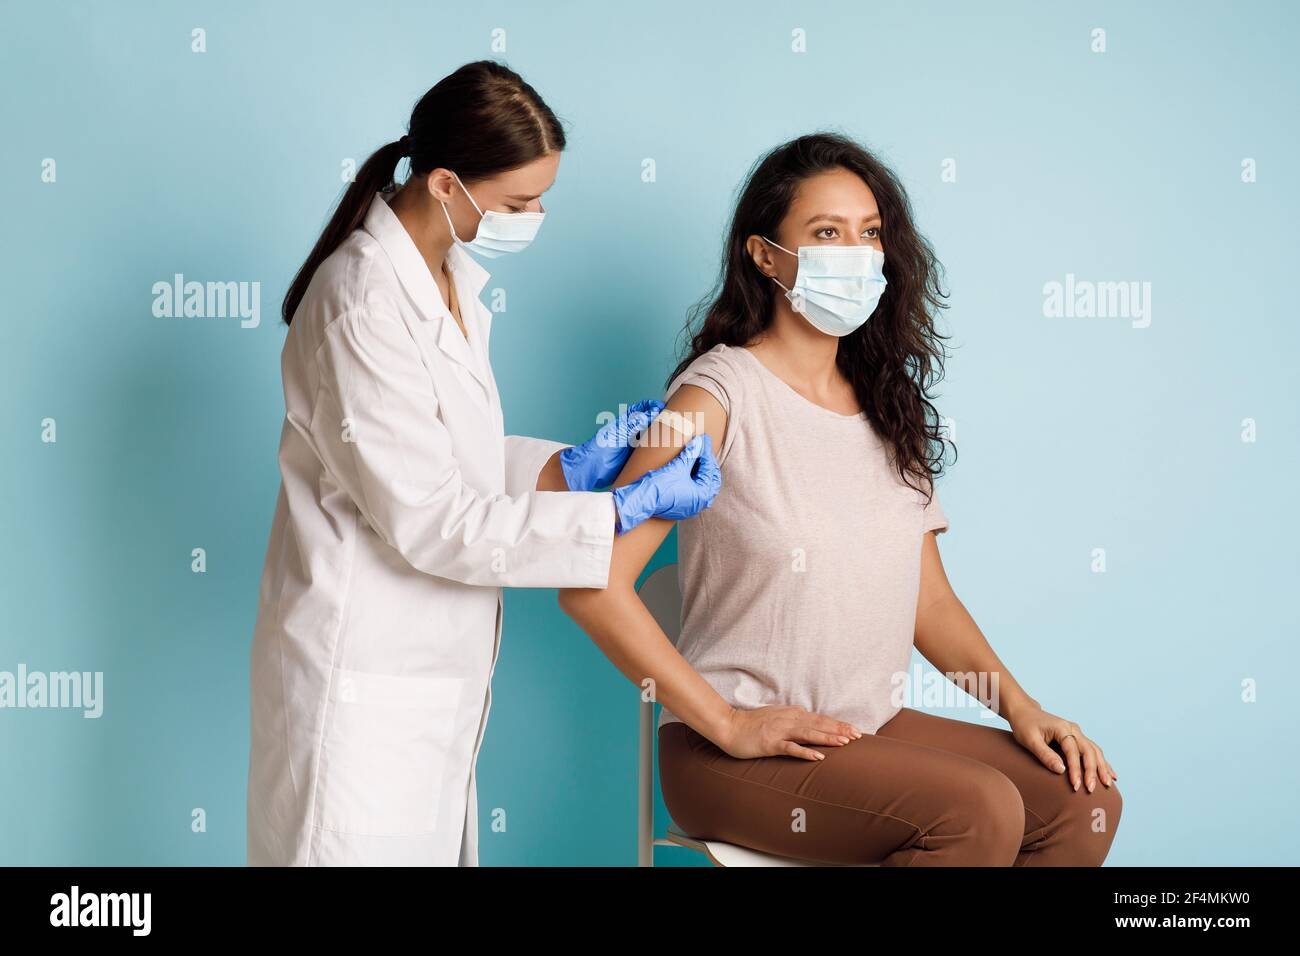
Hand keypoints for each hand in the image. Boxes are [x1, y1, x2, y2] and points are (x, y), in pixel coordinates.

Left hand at [559, 399, 664, 490]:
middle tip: (675, 421)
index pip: (642, 408)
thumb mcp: (615, 435)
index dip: (653, 405)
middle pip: (650, 420)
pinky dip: (658, 449)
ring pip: (652, 435)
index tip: (664, 408)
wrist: (589, 471)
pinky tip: (666, 451)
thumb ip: (631, 425)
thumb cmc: (597, 451)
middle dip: (662, 419)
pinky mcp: (635, 457)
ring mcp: (634, 445)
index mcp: (625, 423)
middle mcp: (631, 432)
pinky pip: (650, 450)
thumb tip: (648, 414)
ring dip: (662, 434)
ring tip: (674, 434)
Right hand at [610, 433, 720, 533]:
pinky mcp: (683, 505)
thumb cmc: (659, 486)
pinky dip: (694, 477)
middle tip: (702, 446)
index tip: (703, 438)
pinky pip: (694, 489)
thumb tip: (699, 441)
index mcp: (703, 495)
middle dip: (707, 461)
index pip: (709, 469)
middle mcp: (700, 503)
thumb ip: (691, 454)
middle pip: (710, 478)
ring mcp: (692, 506)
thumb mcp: (677, 468)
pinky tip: (690, 466)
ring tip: (697, 453)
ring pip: (703, 483)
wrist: (640, 500)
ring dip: (701, 469)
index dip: (705, 451)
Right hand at [717, 705, 861, 760]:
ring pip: (809, 733)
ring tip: (844, 743)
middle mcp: (788, 719)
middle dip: (839, 730)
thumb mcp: (775, 717)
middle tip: (858, 735)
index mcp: (791, 714)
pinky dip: (805, 751)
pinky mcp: (770, 743)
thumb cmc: (750, 724)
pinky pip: (791, 748)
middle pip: (818, 724)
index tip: (854, 729)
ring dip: (827, 738)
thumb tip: (808, 719)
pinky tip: (818, 756)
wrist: (728, 726)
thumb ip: (792, 718)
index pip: (819, 718)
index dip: (837, 724)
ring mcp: (779, 731)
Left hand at [1007, 704, 1117, 791]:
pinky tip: (1110, 774)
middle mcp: (1073, 729)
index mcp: (1062, 728)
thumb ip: (1045, 755)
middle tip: (1091, 789)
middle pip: (1089, 751)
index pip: (1072, 751)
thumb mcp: (1030, 740)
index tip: (1076, 785)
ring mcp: (1076, 732)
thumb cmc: (1024, 725)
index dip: (1075, 769)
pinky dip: (1102, 762)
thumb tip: (1062, 770)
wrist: (1024, 712)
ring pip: (1094, 750)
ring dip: (1102, 767)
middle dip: (1092, 771)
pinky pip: (1093, 750)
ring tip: (1107, 784)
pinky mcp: (1076, 738)